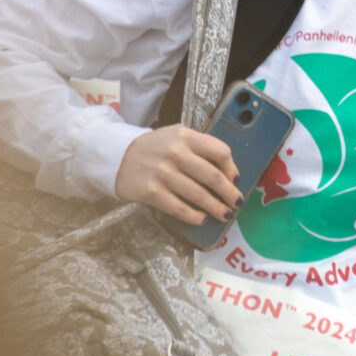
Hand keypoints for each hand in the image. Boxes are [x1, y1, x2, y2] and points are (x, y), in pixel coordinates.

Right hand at [116, 125, 240, 226]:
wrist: (118, 157)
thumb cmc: (155, 148)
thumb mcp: (177, 137)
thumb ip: (200, 148)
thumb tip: (228, 172)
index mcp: (186, 136)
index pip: (219, 151)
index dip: (232, 168)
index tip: (235, 180)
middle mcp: (176, 153)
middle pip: (212, 176)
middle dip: (229, 193)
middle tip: (237, 203)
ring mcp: (163, 174)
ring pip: (199, 195)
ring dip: (216, 208)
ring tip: (225, 214)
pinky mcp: (152, 193)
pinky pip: (180, 208)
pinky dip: (195, 216)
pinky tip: (203, 219)